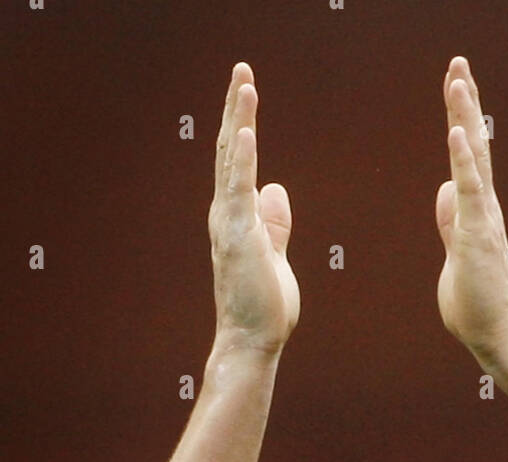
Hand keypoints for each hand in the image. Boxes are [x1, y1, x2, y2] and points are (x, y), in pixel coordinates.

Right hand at [208, 62, 299, 353]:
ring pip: (231, 162)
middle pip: (228, 150)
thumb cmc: (263, 306)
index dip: (241, 124)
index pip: (238, 161)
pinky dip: (241, 159)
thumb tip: (275, 189)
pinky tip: (245, 130)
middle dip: (235, 108)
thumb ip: (274, 223)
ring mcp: (229, 224)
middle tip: (242, 68)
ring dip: (238, 121)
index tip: (246, 90)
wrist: (253, 341)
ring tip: (244, 83)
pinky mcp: (238, 238)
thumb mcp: (275, 254)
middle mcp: (226, 214)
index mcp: (236, 217)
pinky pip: (238, 191)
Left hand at [436, 56, 507, 359]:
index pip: (467, 159)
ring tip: (458, 77)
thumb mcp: (456, 259)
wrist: (499, 338)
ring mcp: (484, 221)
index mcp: (477, 215)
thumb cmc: (478, 308)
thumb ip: (450, 226)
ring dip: (464, 116)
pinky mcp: (478, 235)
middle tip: (458, 64)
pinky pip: (470, 189)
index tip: (455, 87)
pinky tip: (457, 129)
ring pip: (475, 158)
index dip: (461, 121)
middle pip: (475, 146)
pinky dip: (464, 158)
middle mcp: (485, 210)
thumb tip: (445, 194)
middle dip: (464, 104)